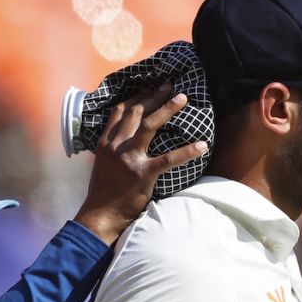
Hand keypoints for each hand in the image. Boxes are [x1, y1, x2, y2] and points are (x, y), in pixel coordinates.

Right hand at [72, 83, 207, 243]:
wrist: (100, 215)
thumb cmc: (104, 191)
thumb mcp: (103, 163)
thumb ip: (113, 147)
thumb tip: (128, 136)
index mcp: (106, 142)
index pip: (120, 111)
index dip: (136, 96)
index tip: (148, 86)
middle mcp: (116, 146)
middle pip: (136, 112)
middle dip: (154, 96)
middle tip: (169, 86)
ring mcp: (129, 158)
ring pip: (149, 125)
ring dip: (167, 109)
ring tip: (182, 98)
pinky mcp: (143, 173)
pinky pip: (168, 159)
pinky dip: (187, 151)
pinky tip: (201, 145)